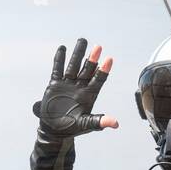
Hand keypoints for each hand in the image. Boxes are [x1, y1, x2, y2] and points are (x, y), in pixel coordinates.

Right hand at [30, 38, 117, 169]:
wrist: (54, 129)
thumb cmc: (72, 128)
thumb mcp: (86, 125)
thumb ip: (99, 122)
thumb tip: (115, 124)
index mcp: (89, 94)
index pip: (99, 79)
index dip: (104, 70)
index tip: (109, 59)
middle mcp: (80, 86)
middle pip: (87, 69)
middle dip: (92, 58)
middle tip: (98, 46)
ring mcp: (68, 84)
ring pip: (74, 66)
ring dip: (78, 54)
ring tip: (82, 40)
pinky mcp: (55, 84)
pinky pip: (58, 69)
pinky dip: (60, 60)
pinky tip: (62, 49)